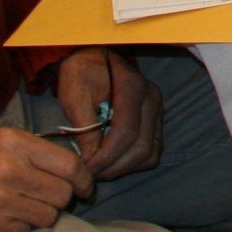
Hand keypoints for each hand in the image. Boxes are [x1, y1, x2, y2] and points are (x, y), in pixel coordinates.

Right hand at [0, 131, 87, 231]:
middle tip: (47, 199)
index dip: (84, 179)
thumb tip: (72, 167)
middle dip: (61, 199)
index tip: (85, 187)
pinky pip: (25, 231)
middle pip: (63, 194)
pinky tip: (2, 218)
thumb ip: (33, 152)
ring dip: (41, 215)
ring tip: (20, 208)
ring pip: (49, 216)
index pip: (70, 164)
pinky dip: (20, 227)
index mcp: (14, 143)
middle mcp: (9, 169)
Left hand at [53, 48, 164, 180]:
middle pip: (141, 147)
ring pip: (150, 153)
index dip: (106, 156)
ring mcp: (157, 110)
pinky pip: (153, 151)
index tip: (86, 168)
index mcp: (132, 88)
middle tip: (90, 174)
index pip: (126, 131)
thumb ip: (83, 125)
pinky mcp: (156, 120)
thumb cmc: (82, 73)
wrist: (97, 57)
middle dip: (114, 167)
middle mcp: (151, 99)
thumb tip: (89, 158)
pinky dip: (134, 162)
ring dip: (124, 168)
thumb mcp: (74, 93)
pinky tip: (113, 161)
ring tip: (100, 169)